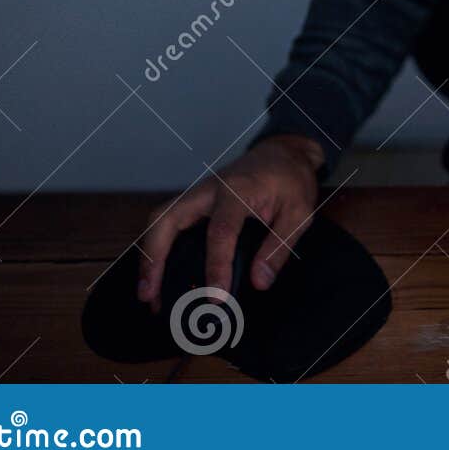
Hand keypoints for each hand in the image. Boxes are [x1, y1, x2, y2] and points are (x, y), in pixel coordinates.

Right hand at [136, 135, 323, 312]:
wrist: (284, 152)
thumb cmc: (292, 181)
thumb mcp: (299, 213)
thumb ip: (278, 248)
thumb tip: (259, 282)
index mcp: (238, 190)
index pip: (221, 231)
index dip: (217, 266)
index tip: (217, 297)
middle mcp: (210, 189)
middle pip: (167, 219)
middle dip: (154, 258)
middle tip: (151, 296)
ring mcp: (198, 194)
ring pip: (160, 220)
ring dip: (149, 255)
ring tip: (149, 294)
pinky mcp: (196, 202)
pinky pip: (168, 223)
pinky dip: (158, 248)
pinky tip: (160, 275)